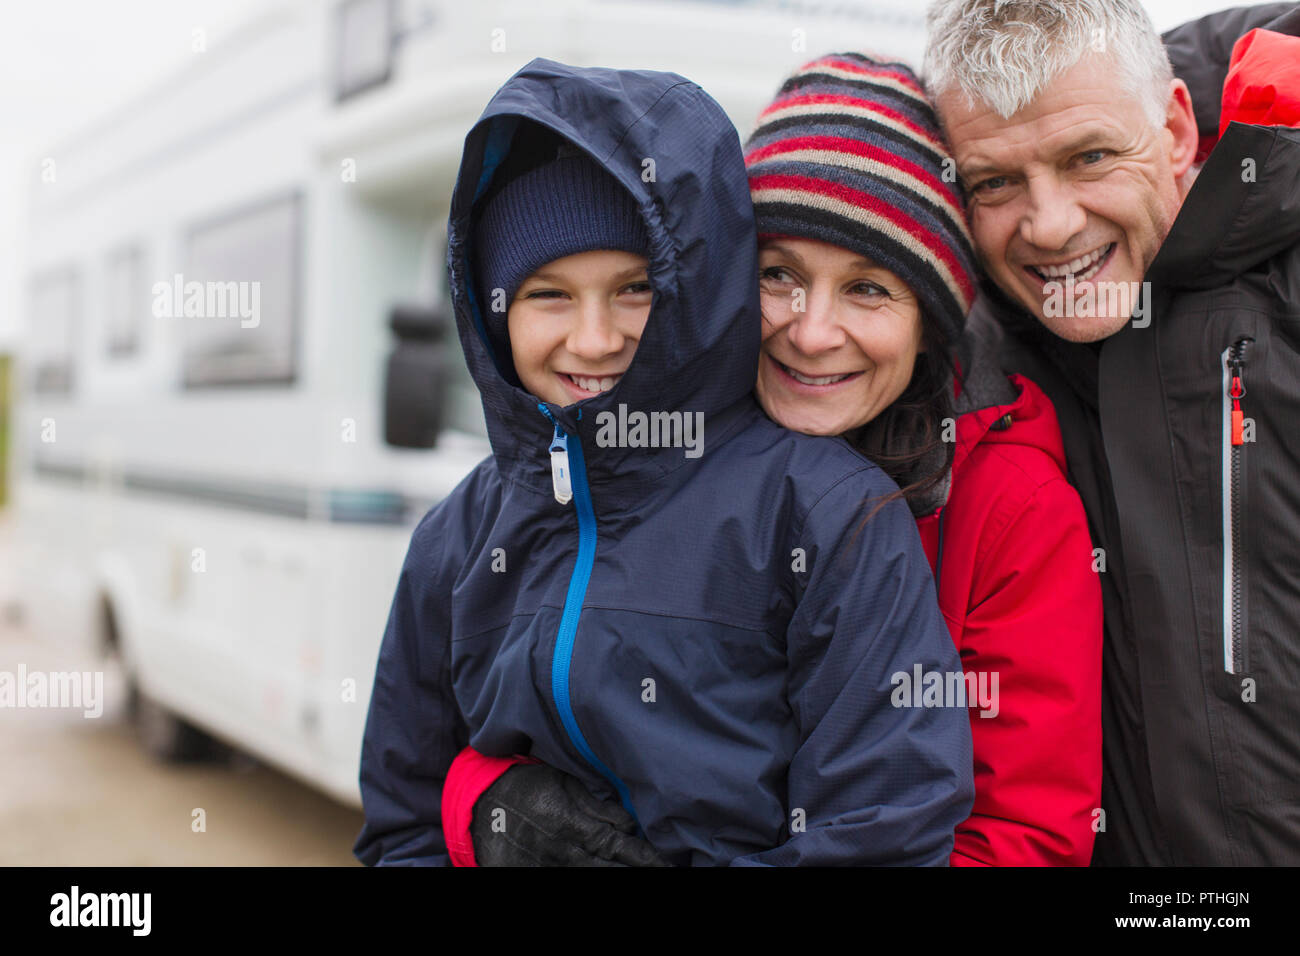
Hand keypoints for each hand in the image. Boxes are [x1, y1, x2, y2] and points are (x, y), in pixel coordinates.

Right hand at [469, 763, 669, 865]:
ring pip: (583, 878)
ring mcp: (541, 868)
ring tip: (627, 871)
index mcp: (570, 825)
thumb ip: (597, 807)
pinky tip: (592, 868)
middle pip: (605, 872)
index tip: (664, 866)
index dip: (643, 858)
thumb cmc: (528, 785)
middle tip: (658, 872)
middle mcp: (559, 852)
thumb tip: (629, 825)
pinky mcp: (523, 876)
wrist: (480, 801)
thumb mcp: (564, 785)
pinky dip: (577, 873)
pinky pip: (556, 879)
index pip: (616, 847)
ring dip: (607, 874)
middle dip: (631, 873)